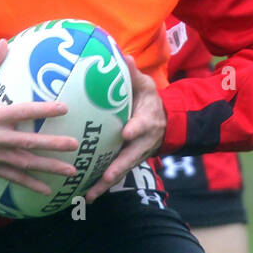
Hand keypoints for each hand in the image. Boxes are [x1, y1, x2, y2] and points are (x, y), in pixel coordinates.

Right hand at [0, 39, 79, 194]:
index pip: (23, 112)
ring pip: (25, 163)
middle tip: (75, 144)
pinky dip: (30, 184)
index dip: (44, 110)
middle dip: (52, 144)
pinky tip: (48, 189)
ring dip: (48, 167)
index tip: (64, 108)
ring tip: (71, 170)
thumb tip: (4, 42)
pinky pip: (13, 177)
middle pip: (29, 142)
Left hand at [85, 56, 165, 201]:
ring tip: (90, 196)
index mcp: (147, 121)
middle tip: (108, 175)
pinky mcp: (127, 162)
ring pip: (122, 170)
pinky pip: (115, 175)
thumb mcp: (147, 86)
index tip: (126, 132)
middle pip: (131, 156)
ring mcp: (135, 155)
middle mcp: (142, 142)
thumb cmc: (150, 101)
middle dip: (119, 167)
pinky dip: (102, 186)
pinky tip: (86, 196)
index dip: (135, 129)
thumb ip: (134, 75)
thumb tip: (124, 56)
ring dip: (106, 184)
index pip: (142, 125)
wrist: (165, 123)